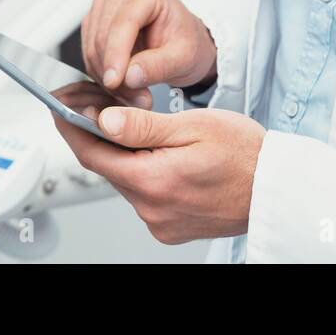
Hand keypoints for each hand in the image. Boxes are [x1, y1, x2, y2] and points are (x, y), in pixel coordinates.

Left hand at [50, 103, 265, 243]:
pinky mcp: (171, 228)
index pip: (93, 154)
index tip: (58, 108)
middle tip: (96, 106)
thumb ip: (143, 126)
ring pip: (126, 181)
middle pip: (108, 167)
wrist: (277, 189)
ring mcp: (161, 222)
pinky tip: (158, 156)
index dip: (71, 127)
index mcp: (153, 180)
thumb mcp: (193, 126)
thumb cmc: (245, 154)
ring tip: (134, 128)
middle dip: (98, 136)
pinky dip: (144, 174)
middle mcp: (152, 209)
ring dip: (125, 156)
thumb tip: (103, 120)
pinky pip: (145, 197)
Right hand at [80, 0, 217, 109]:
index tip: (114, 82)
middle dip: (114, 73)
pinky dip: (102, 74)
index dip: (115, 55)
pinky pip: (89, 53)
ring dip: (107, 78)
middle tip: (136, 100)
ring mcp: (104, 5)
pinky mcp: (95, 22)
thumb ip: (158, 66)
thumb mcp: (183, 57)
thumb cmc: (187, 43)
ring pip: (92, 47)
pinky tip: (122, 86)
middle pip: (103, 36)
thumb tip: (129, 76)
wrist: (184, 43)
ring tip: (134, 96)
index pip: (123, 23)